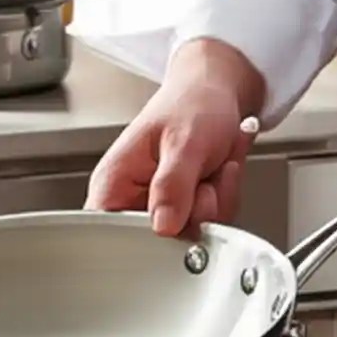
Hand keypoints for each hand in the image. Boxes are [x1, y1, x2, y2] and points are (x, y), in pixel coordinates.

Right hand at [84, 39, 265, 236]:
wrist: (218, 94)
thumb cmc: (191, 105)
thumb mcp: (184, 141)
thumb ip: (172, 185)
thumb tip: (163, 226)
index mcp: (113, 184)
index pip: (112, 235)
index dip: (148, 235)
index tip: (176, 212)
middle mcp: (132, 201)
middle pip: (160, 242)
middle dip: (195, 211)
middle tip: (202, 176)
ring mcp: (161, 209)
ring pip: (192, 235)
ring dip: (216, 200)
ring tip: (210, 164)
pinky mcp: (186, 212)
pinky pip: (211, 226)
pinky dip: (225, 198)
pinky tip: (219, 171)